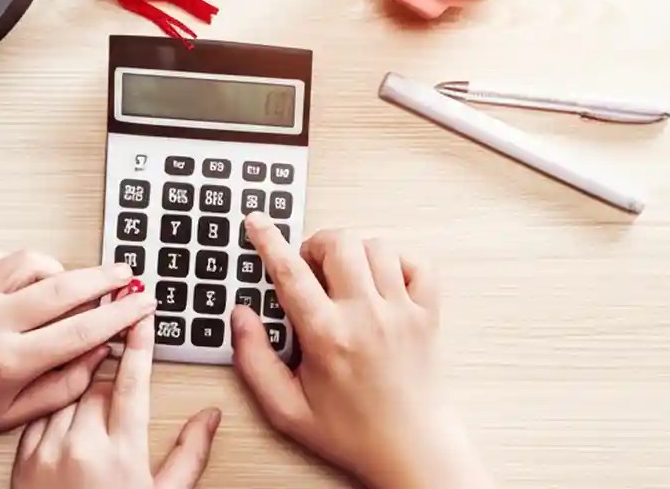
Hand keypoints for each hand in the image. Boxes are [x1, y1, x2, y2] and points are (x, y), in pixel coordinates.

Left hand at [0, 250, 155, 450]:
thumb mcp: (12, 415)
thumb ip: (63, 385)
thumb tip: (100, 353)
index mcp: (8, 361)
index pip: (82, 330)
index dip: (121, 314)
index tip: (142, 303)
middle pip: (65, 287)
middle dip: (104, 278)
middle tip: (124, 275)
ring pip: (34, 262)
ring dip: (61, 269)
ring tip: (70, 283)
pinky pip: (0, 257)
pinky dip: (22, 264)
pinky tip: (29, 278)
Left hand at [12, 304, 220, 488]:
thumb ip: (189, 455)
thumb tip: (210, 418)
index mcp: (120, 454)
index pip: (131, 381)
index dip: (138, 342)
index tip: (140, 312)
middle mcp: (79, 448)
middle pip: (97, 380)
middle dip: (110, 361)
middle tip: (119, 335)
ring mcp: (46, 451)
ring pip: (65, 390)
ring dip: (82, 375)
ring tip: (93, 361)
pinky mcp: (22, 458)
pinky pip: (40, 409)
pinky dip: (55, 396)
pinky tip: (67, 394)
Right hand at [232, 213, 491, 488]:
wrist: (410, 448)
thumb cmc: (350, 432)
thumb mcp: (286, 409)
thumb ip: (255, 360)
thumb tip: (240, 315)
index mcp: (327, 337)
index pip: (291, 273)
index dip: (269, 240)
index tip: (257, 221)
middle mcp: (367, 316)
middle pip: (339, 242)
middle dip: (317, 244)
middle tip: (310, 268)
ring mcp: (402, 311)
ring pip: (377, 245)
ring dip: (355, 251)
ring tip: (346, 277)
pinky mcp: (428, 313)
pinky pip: (417, 261)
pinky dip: (398, 259)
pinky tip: (382, 280)